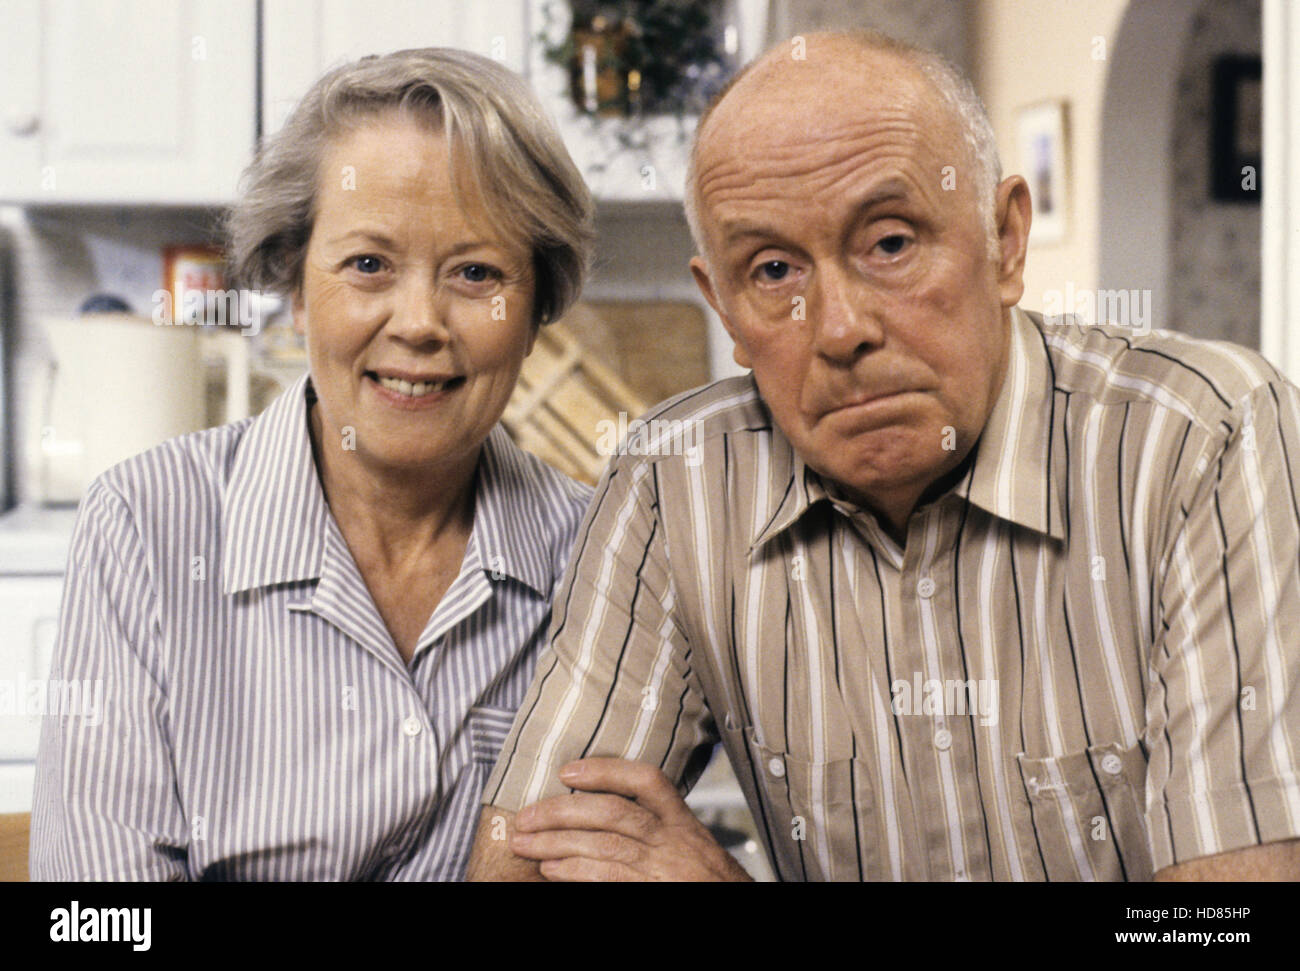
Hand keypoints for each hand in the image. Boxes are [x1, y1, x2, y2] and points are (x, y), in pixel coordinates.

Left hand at [509, 757, 753, 881]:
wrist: (734, 907)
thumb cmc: (709, 883)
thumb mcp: (690, 847)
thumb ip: (655, 829)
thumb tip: (596, 816)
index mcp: (682, 822)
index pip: (646, 780)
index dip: (605, 770)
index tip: (568, 770)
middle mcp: (674, 840)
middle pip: (612, 811)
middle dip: (561, 811)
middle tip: (524, 816)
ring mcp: (663, 866)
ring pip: (603, 843)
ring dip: (555, 842)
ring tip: (524, 844)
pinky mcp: (652, 889)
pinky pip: (607, 876)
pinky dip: (573, 871)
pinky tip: (550, 870)